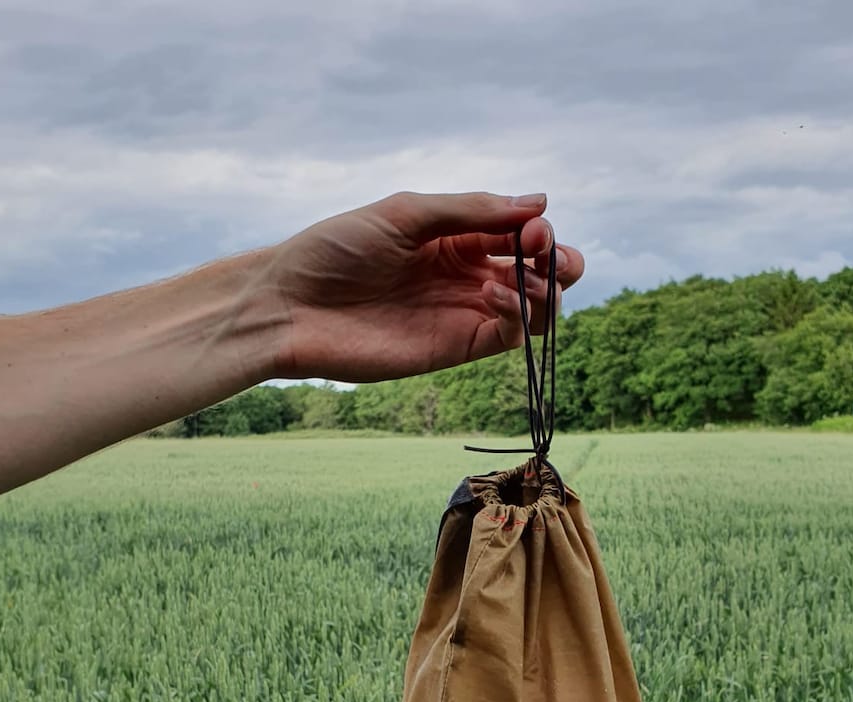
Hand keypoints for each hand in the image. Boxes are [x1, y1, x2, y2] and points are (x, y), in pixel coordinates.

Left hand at [270, 191, 585, 382]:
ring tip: (519, 279)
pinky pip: (509, 335)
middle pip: (542, 272)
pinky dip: (518, 314)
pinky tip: (492, 296)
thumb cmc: (336, 250)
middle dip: (560, 261)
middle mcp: (468, 274)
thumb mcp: (406, 214)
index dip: (538, 229)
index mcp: (457, 236)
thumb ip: (472, 210)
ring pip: (537, 308)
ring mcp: (465, 313)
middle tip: (542, 254)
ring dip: (547, 290)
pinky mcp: (456, 348)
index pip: (522, 232)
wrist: (292, 307)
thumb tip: (541, 203)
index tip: (530, 228)